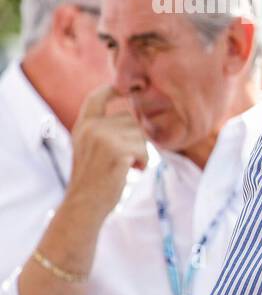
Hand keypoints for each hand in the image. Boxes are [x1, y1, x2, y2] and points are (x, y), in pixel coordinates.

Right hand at [65, 86, 148, 223]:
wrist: (84, 205)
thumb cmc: (94, 180)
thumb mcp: (91, 149)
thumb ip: (105, 131)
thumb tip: (134, 116)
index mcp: (83, 126)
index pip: (96, 98)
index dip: (111, 90)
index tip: (125, 89)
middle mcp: (91, 128)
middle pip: (131, 120)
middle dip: (136, 139)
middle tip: (126, 159)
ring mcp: (103, 138)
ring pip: (141, 134)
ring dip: (141, 152)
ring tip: (127, 166)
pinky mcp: (116, 151)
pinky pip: (145, 149)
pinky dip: (144, 162)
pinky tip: (132, 171)